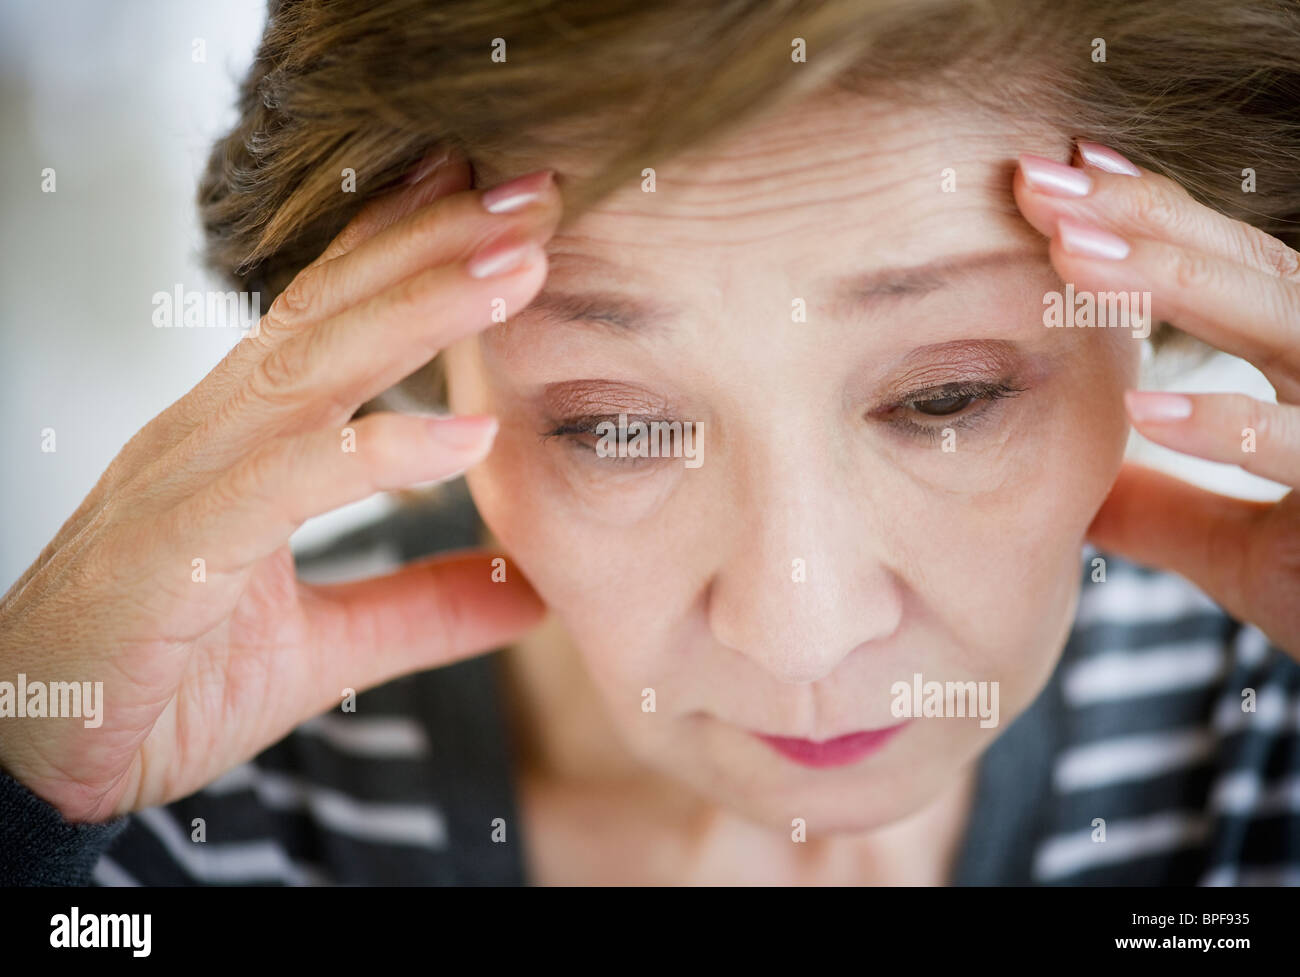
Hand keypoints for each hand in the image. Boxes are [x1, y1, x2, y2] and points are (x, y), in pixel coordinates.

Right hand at [0, 153, 559, 820]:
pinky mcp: (172, 551)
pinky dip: (376, 451)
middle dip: (438, 244)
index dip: (413, 250)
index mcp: (240, 440)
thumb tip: (531, 593)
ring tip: (520, 269)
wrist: (27, 762)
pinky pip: (283, 482)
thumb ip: (423, 610)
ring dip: (422, 310)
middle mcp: (211, 435)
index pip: (332, 315)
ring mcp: (185, 481)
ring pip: (312, 368)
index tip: (503, 206)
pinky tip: (466, 435)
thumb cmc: (157, 686)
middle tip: (539, 193)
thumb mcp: (324, 648)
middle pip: (335, 311)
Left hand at [1014, 141, 1298, 656]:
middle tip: (1038, 182)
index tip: (1061, 178)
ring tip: (1074, 255)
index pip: (1231, 271)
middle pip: (1249, 272)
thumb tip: (1083, 494)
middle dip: (1143, 221)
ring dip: (1178, 286)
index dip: (1149, 218)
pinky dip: (1229, 426)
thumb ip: (1167, 512)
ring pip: (1284, 325)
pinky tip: (1147, 406)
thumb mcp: (1242, 552)